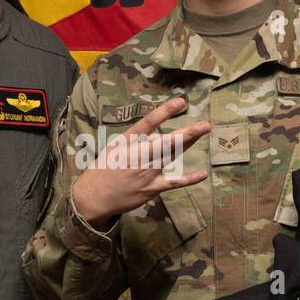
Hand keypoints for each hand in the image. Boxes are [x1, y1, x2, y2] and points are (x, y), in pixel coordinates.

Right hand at [71, 97, 210, 228]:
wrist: (94, 196)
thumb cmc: (105, 167)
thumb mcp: (116, 147)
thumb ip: (138, 139)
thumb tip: (159, 133)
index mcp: (127, 142)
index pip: (147, 123)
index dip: (164, 112)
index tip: (180, 102)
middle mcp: (138, 156)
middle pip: (166, 142)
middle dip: (186, 133)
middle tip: (205, 124)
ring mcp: (146, 173)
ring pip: (172, 155)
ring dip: (189, 143)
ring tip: (203, 131)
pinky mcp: (152, 189)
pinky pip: (174, 183)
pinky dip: (189, 179)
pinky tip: (203, 173)